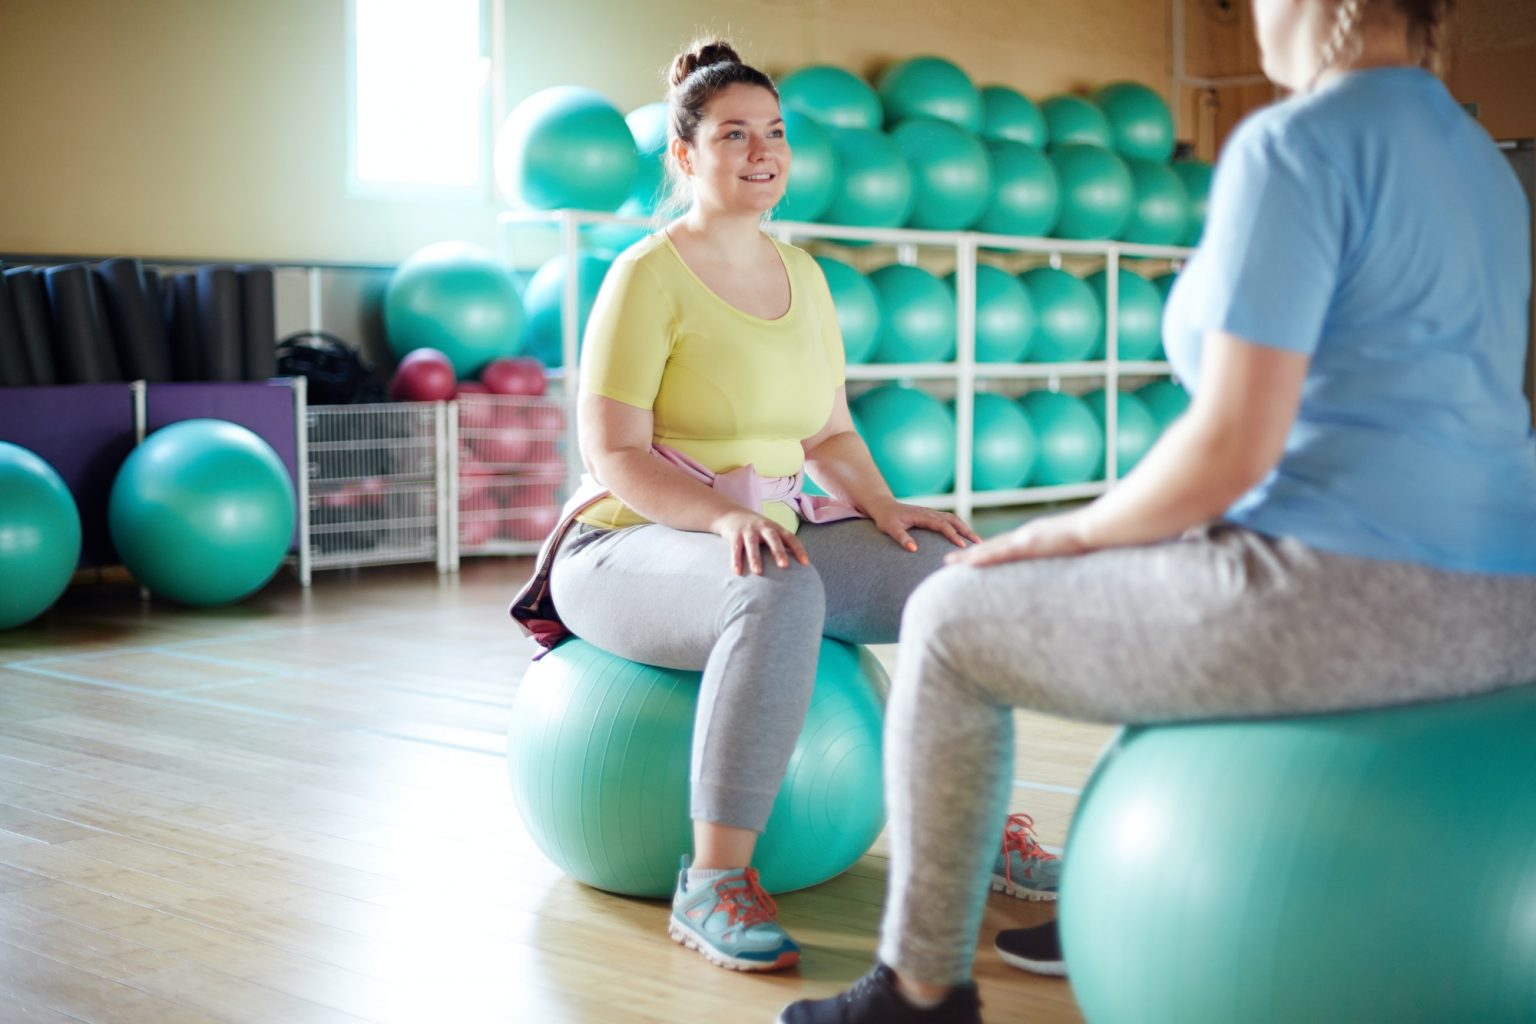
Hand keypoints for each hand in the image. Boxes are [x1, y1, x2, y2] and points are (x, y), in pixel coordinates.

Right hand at [712, 509, 809, 575]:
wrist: (731, 514)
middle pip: (772, 538)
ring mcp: (748, 530)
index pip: (790, 537)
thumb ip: (782, 544)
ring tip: (758, 572)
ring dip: (755, 558)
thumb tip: (798, 567)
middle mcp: (763, 527)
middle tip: (784, 566)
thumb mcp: (770, 531)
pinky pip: (735, 549)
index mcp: (775, 528)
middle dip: (778, 552)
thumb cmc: (756, 529)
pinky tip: (737, 572)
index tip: (805, 564)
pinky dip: (736, 561)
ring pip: (752, 544)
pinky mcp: (734, 535)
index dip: (798, 550)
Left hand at [868, 501, 981, 551]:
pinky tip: (965, 537)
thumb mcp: (890, 529)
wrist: (884, 506)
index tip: (961, 545)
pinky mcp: (932, 516)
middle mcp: (930, 512)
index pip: (942, 525)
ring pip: (954, 519)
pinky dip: (960, 527)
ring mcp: (932, 513)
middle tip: (979, 544)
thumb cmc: (886, 518)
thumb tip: (913, 549)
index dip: (952, 535)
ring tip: (977, 541)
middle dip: (967, 531)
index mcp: (922, 515)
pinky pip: (950, 520)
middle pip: (953, 520)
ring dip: (966, 529)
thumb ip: (901, 538)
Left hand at [944, 511, 1091, 566]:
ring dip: (970, 558)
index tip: (969, 559)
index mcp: (1033, 538)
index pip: (1005, 547)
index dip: (985, 552)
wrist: (1096, 528)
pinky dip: (985, 558)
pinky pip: (1002, 553)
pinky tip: (970, 563)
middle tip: (948, 562)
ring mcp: (1026, 539)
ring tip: (949, 564)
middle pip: (992, 547)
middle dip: (970, 555)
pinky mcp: (1030, 544)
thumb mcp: (1070, 549)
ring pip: (991, 549)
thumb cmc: (1089, 538)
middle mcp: (1025, 537)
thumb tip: (1059, 562)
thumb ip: (1059, 554)